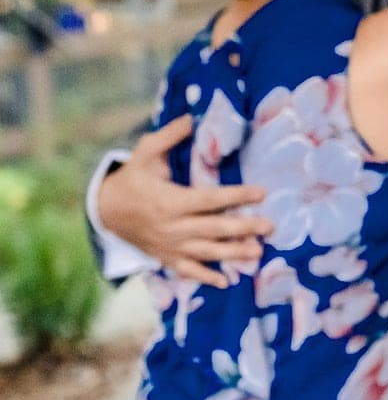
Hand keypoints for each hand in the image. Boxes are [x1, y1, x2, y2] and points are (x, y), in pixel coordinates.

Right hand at [101, 116, 271, 288]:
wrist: (106, 212)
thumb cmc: (132, 179)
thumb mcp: (145, 154)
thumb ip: (169, 137)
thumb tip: (191, 118)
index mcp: (170, 201)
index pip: (210, 199)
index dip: (236, 196)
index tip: (261, 192)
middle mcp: (172, 227)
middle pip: (214, 228)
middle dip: (244, 227)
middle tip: (270, 225)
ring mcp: (170, 245)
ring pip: (207, 252)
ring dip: (233, 253)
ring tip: (258, 252)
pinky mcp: (167, 258)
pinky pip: (188, 271)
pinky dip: (206, 278)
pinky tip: (226, 281)